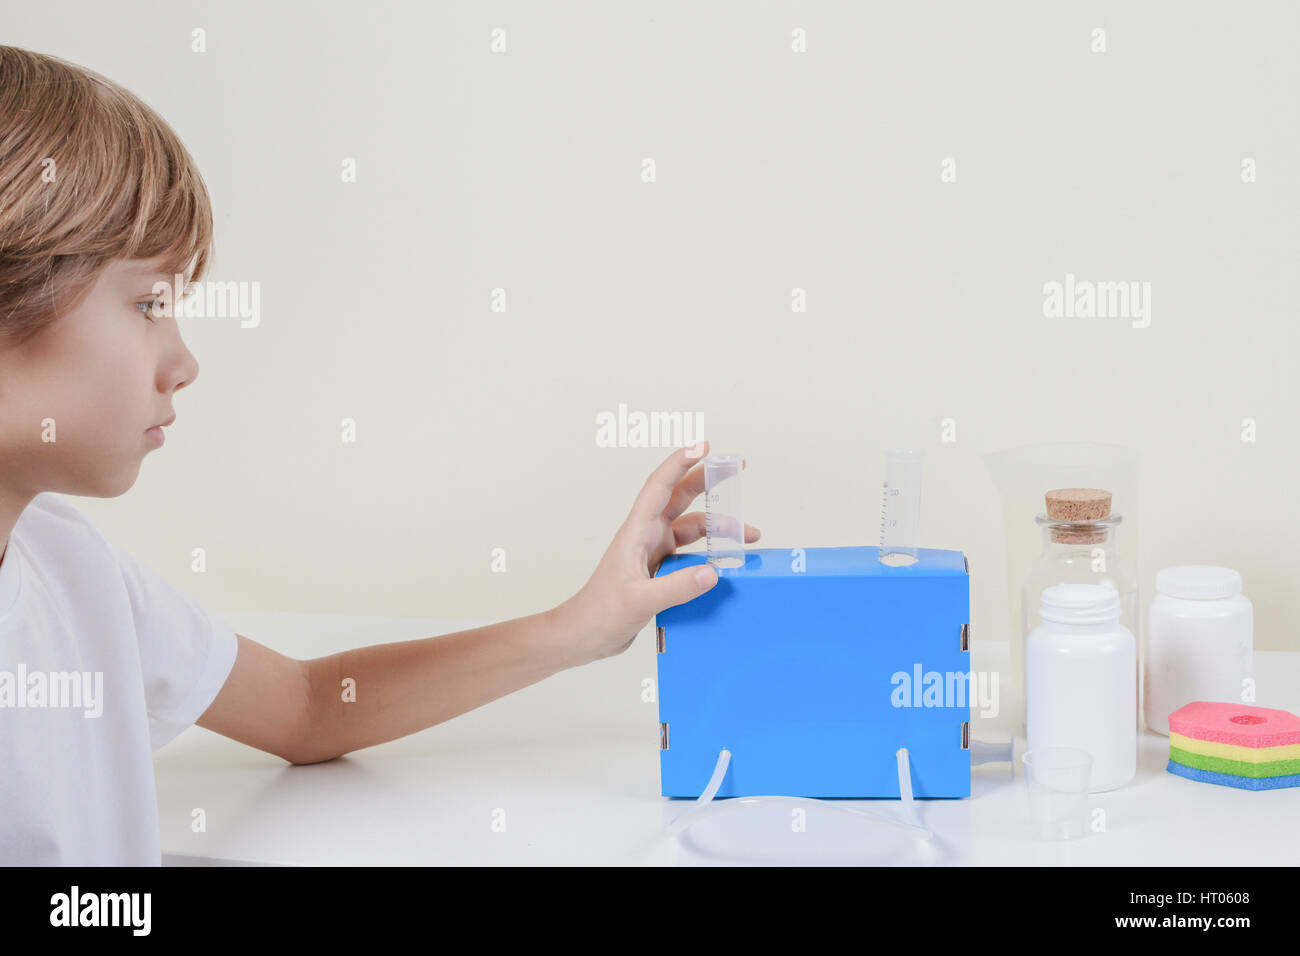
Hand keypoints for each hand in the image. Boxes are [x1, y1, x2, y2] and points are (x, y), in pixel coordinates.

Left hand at [550, 440, 759, 666]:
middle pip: (680, 497)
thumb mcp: (640, 600)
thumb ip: (677, 587)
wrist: (585, 636)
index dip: (681, 463)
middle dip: (708, 480)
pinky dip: (710, 553)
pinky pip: (691, 552)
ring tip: (748, 534)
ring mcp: (653, 552)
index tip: (704, 447)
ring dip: (718, 526)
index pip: (660, 486)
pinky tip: (726, 562)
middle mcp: (646, 535)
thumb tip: (713, 572)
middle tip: (736, 468)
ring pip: (691, 527)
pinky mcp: (659, 570)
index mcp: (637, 532)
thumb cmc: (600, 614)